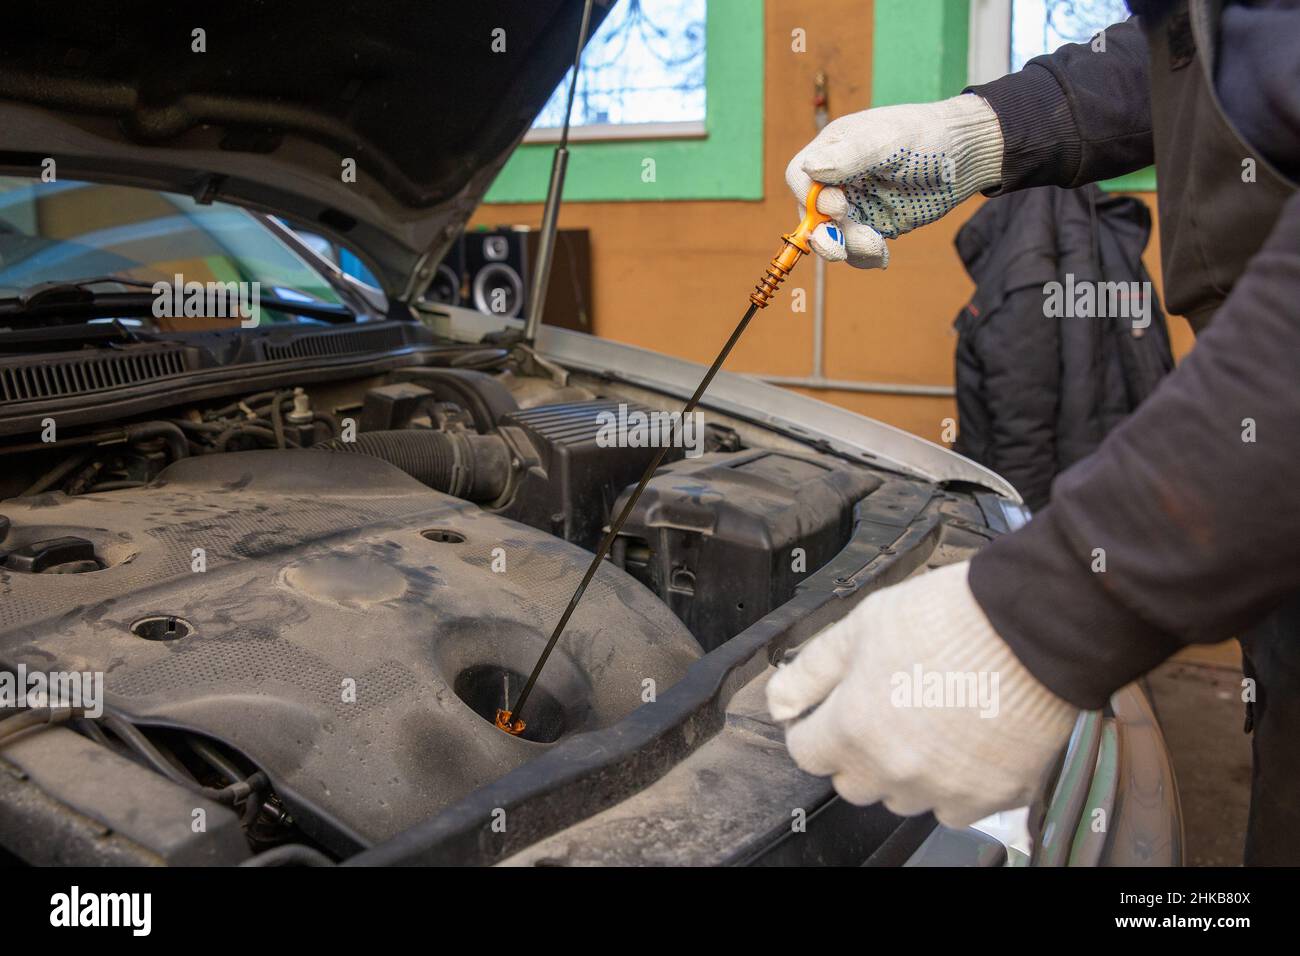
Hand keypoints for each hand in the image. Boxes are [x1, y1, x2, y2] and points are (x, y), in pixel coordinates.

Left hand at [766, 562, 1076, 827]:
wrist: (1031, 625)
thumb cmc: (948, 618)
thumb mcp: (861, 625)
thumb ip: (810, 670)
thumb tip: (778, 702)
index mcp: (853, 728)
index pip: (806, 753)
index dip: (814, 726)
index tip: (829, 711)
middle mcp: (894, 769)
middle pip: (853, 782)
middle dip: (857, 751)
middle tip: (884, 708)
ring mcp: (944, 788)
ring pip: (903, 798)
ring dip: (904, 770)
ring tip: (929, 720)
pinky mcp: (992, 796)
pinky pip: (956, 807)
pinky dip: (954, 784)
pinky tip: (964, 741)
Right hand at [785, 94, 1003, 268]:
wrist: (964, 156)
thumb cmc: (926, 136)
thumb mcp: (888, 140)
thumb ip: (849, 155)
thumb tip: (810, 169)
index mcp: (833, 150)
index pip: (800, 178)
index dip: (808, 198)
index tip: (837, 206)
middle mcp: (838, 179)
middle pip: (812, 215)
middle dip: (826, 233)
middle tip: (841, 247)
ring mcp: (855, 204)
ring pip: (834, 237)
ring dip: (848, 248)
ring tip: (876, 246)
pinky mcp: (873, 224)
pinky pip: (857, 250)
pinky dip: (865, 258)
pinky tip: (882, 256)